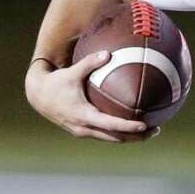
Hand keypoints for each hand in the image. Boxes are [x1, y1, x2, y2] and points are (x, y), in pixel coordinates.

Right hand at [24, 53, 153, 142]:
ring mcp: (83, 132)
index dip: (129, 127)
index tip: (146, 125)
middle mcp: (84, 128)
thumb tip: (108, 53)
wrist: (38, 97)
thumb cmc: (56, 83)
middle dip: (137, 137)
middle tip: (156, 130)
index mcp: (84, 116)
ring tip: (150, 131)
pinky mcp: (83, 132)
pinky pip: (105, 135)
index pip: (112, 125)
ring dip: (130, 138)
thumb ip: (90, 63)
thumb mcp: (71, 73)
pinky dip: (119, 133)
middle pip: (116, 138)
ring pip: (112, 139)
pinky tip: (132, 127)